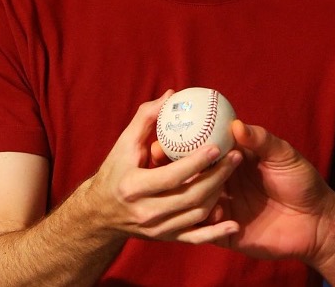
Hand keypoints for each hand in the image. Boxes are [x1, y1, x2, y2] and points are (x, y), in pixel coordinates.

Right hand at [79, 91, 242, 243]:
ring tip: (232, 171)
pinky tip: (234, 223)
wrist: (99, 215)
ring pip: (197, 213)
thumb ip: (147, 118)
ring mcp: (157, 229)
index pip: (171, 176)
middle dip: (217, 176)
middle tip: (235, 156)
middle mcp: (146, 212)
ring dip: (219, 193)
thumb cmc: (115, 172)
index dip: (196, 162)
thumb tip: (172, 95)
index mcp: (134, 187)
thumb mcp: (124, 145)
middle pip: (190, 195)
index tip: (216, 146)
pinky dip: (215, 233)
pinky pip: (194, 238)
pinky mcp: (165, 239)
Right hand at [178, 119, 334, 262]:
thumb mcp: (284, 156)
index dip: (183, 146)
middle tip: (162, 166)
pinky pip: (205, 232)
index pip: (202, 152)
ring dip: (190, 196)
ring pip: (194, 204)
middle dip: (176, 172)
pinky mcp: (226, 233)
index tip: (163, 141)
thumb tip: (236, 125)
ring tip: (195, 190)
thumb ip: (261, 140)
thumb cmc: (303, 182)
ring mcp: (223, 209)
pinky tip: (215, 214)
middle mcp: (223, 184)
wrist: (317, 222)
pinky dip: (205, 224)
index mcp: (233, 161)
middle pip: (193, 177)